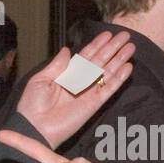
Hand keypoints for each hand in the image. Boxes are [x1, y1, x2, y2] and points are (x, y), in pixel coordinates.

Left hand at [15, 31, 134, 148]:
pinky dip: (119, 79)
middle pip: (100, 61)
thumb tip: (68, 49)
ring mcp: (88, 93)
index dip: (97, 45)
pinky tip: (128, 67)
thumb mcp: (41, 80)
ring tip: (131, 47)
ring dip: (119, 60)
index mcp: (66, 75)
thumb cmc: (32, 105)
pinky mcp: (94, 104)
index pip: (85, 56)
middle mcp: (80, 82)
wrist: (35, 127)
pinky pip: (109, 89)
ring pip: (107, 73)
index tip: (107, 34)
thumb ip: (57, 65)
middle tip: (125, 36)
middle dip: (112, 48)